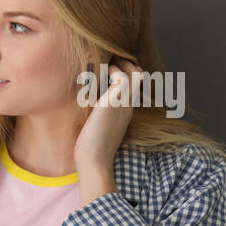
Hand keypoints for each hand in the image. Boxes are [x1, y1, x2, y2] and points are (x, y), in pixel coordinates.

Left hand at [74, 57, 137, 172]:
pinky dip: (112, 72)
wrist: (93, 161)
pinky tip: (99, 77)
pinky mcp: (113, 103)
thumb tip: (85, 104)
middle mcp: (128, 104)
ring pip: (136, 72)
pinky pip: (121, 77)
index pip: (134, 84)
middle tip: (108, 64)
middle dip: (126, 64)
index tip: (109, 69)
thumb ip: (98, 114)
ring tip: (106, 67)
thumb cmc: (90, 147)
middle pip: (140, 74)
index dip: (125, 72)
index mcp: (125, 110)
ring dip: (121, 65)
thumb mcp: (97, 126)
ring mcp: (123, 103)